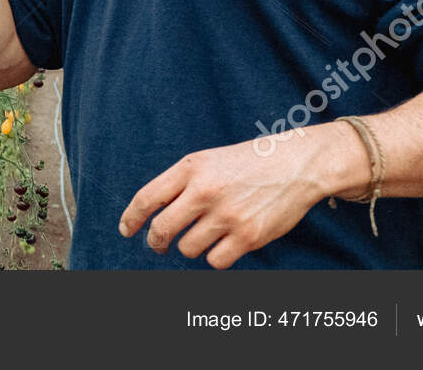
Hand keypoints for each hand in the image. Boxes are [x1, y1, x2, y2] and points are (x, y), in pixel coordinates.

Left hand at [117, 122, 366, 268]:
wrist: (296, 164)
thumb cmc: (247, 163)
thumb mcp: (208, 161)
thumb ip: (180, 184)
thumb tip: (151, 215)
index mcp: (191, 168)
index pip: (147, 198)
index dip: (132, 219)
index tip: (126, 230)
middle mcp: (205, 191)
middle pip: (162, 230)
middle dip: (156, 242)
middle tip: (160, 244)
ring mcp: (226, 215)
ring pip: (188, 249)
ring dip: (193, 246)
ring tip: (209, 232)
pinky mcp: (248, 236)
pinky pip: (216, 261)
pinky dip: (217, 257)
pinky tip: (226, 243)